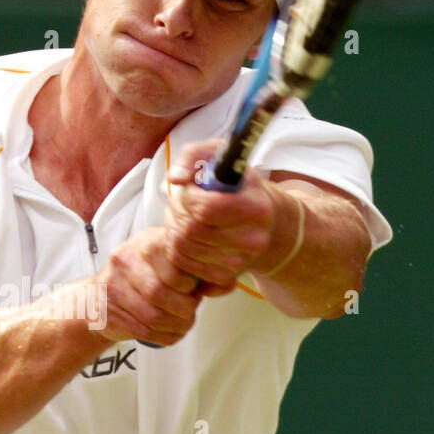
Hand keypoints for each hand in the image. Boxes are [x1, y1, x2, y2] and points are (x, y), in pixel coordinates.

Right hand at [87, 226, 204, 346]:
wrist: (97, 298)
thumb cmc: (139, 279)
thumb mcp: (167, 265)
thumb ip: (197, 273)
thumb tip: (227, 283)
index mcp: (144, 243)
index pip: (170, 261)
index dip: (187, 283)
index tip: (193, 291)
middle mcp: (124, 261)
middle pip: (159, 292)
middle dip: (183, 309)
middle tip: (190, 313)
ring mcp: (112, 286)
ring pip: (152, 315)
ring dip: (175, 326)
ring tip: (182, 324)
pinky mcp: (106, 312)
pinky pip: (143, 331)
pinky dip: (164, 336)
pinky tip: (169, 332)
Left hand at [164, 139, 276, 296]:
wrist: (262, 221)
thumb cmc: (236, 184)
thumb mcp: (219, 157)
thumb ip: (193, 156)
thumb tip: (176, 179)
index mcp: (257, 209)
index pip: (206, 208)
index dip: (187, 197)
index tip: (189, 190)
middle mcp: (252, 240)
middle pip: (190, 229)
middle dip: (176, 212)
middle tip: (180, 203)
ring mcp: (239, 263)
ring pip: (181, 247)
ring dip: (171, 228)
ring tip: (181, 216)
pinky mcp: (224, 277)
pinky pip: (182, 264)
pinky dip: (175, 247)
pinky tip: (184, 234)